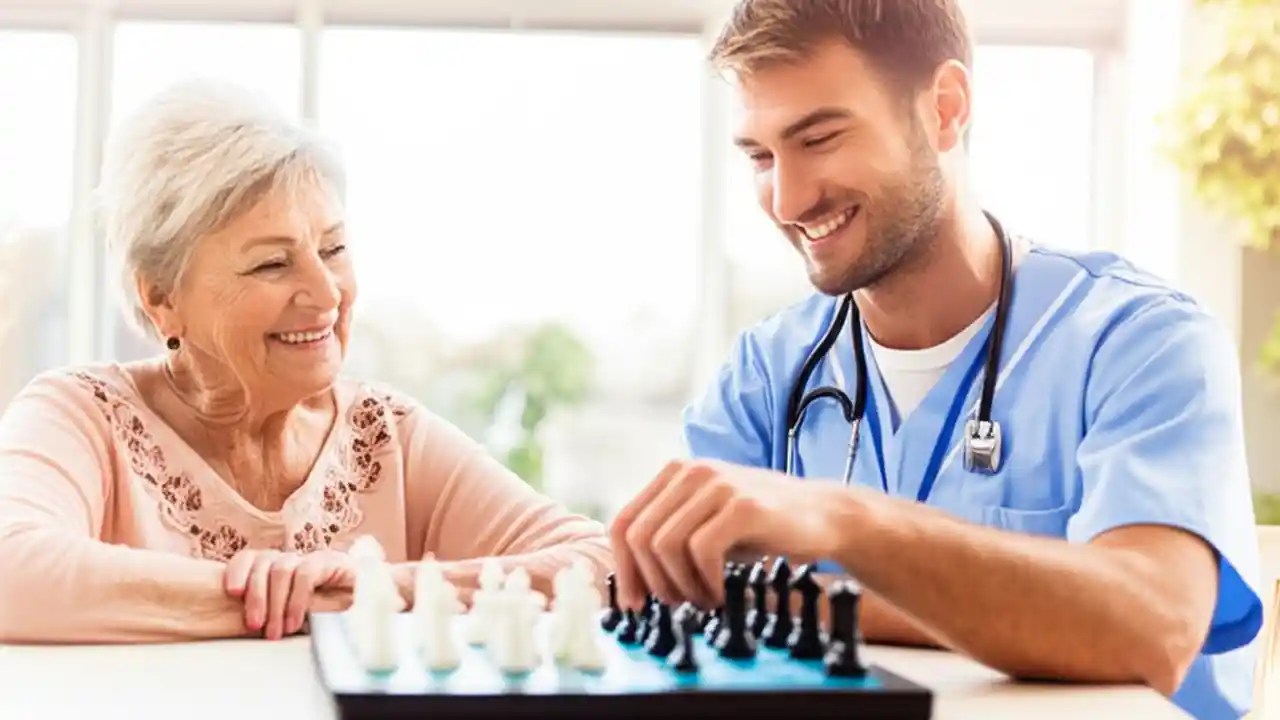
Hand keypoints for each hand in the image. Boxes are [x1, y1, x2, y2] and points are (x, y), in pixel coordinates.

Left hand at [224, 549, 357, 639]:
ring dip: (274, 604)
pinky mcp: (331, 562)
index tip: (232, 593)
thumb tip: (244, 622)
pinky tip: (296, 622)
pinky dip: (296, 601)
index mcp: (280, 569)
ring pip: (281, 570)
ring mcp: (312, 558)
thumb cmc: (331, 613)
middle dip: (255, 596)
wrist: (374, 604)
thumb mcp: (293, 613)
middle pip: (263, 562)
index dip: (238, 570)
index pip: (252, 557)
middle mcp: (294, 560)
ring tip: (276, 632)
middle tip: (254, 626)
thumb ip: (272, 611)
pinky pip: (305, 576)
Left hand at [610, 459, 847, 609]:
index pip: (624, 523)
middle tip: (677, 606)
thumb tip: (628, 586)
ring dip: (681, 585)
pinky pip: (702, 551)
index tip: (635, 604)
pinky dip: (707, 582)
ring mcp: (718, 485)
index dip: (624, 569)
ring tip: (704, 599)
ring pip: (665, 545)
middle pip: (639, 536)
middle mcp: (691, 472)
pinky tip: (722, 593)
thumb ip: (668, 538)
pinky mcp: (743, 505)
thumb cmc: (760, 528)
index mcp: (674, 474)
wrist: (824, 515)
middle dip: (652, 581)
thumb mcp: (705, 524)